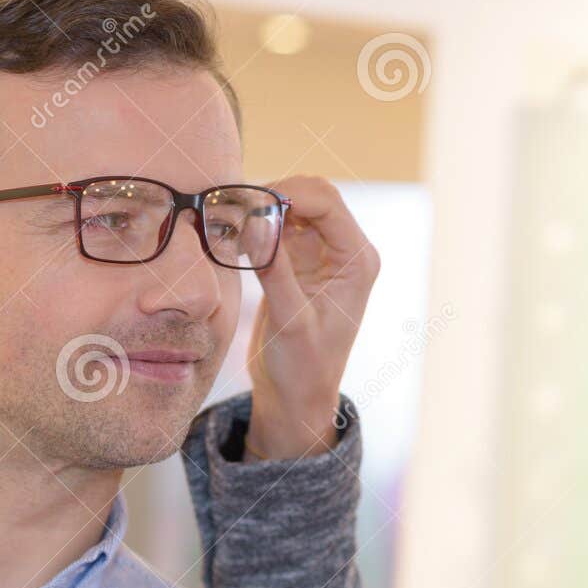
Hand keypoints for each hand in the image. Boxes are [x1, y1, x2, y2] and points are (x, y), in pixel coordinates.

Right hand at [246, 175, 379, 459]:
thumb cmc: (304, 368)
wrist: (296, 394)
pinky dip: (255, 224)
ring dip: (261, 208)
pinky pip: (276, 225)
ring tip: (230, 225)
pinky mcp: (298, 260)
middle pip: (312, 194)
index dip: (287, 193)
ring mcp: (321, 253)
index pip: (327, 202)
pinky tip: (234, 239)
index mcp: (357, 261)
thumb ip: (275, 271)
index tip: (249, 205)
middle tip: (234, 212)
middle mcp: (344, 251)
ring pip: (292, 205)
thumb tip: (256, 222)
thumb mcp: (290, 322)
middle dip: (273, 196)